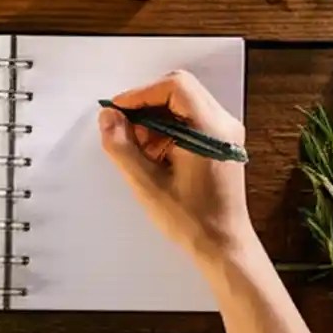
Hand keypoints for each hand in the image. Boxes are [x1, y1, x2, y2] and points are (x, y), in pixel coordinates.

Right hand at [98, 70, 252, 262]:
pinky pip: (189, 120)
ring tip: (140, 150)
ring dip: (155, 120)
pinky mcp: (219, 143)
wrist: (223, 246)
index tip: (118, 110)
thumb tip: (108, 117)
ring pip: (182, 105)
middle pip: (179, 91)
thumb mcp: (148, 184)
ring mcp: (224, 133)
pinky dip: (167, 130)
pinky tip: (155, 155)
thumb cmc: (193, 221)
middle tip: (125, 129)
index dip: (141, 93)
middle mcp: (223, 124)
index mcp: (210, 129)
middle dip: (146, 106)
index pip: (175, 86)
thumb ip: (123, 147)